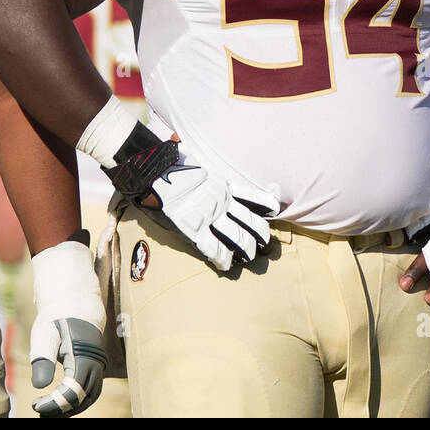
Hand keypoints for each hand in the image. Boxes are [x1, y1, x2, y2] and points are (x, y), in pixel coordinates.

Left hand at [29, 241, 107, 416]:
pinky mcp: (95, 366)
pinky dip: (78, 400)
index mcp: (83, 356)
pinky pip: (90, 390)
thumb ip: (42, 360)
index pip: (73, 391)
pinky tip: (60, 402)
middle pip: (83, 398)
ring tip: (50, 412)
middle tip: (41, 413)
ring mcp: (98, 365)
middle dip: (63, 409)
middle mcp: (95, 363)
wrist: (75, 303)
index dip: (55, 403)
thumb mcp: (44, 335)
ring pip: (90, 396)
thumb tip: (39, 386)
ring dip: (72, 407)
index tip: (35, 405)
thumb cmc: (57, 318)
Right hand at [145, 140, 278, 271]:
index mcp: (223, 185)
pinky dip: (222, 259)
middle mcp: (221, 201)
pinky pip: (214, 248)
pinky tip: (226, 265)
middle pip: (251, 220)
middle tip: (266, 244)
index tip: (275, 210)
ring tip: (250, 257)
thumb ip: (205, 173)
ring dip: (247, 249)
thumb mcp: (196, 164)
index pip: (252, 197)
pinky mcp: (194, 229)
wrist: (154, 170)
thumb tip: (201, 167)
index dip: (266, 204)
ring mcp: (210, 215)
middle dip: (261, 233)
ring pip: (238, 236)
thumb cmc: (170, 166)